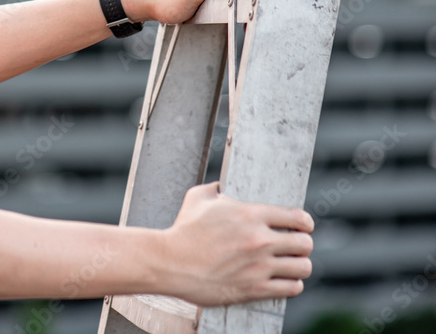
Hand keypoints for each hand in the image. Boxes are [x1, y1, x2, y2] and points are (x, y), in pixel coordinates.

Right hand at [155, 183, 313, 305]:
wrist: (169, 263)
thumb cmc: (182, 230)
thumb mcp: (196, 199)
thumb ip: (214, 188)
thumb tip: (222, 185)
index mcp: (250, 215)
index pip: (298, 218)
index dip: (304, 223)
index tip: (302, 227)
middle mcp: (259, 240)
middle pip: (305, 244)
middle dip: (302, 245)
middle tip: (293, 247)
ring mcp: (258, 266)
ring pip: (302, 267)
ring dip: (298, 266)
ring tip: (290, 265)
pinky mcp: (254, 288)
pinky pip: (291, 288)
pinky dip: (291, 285)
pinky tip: (282, 281)